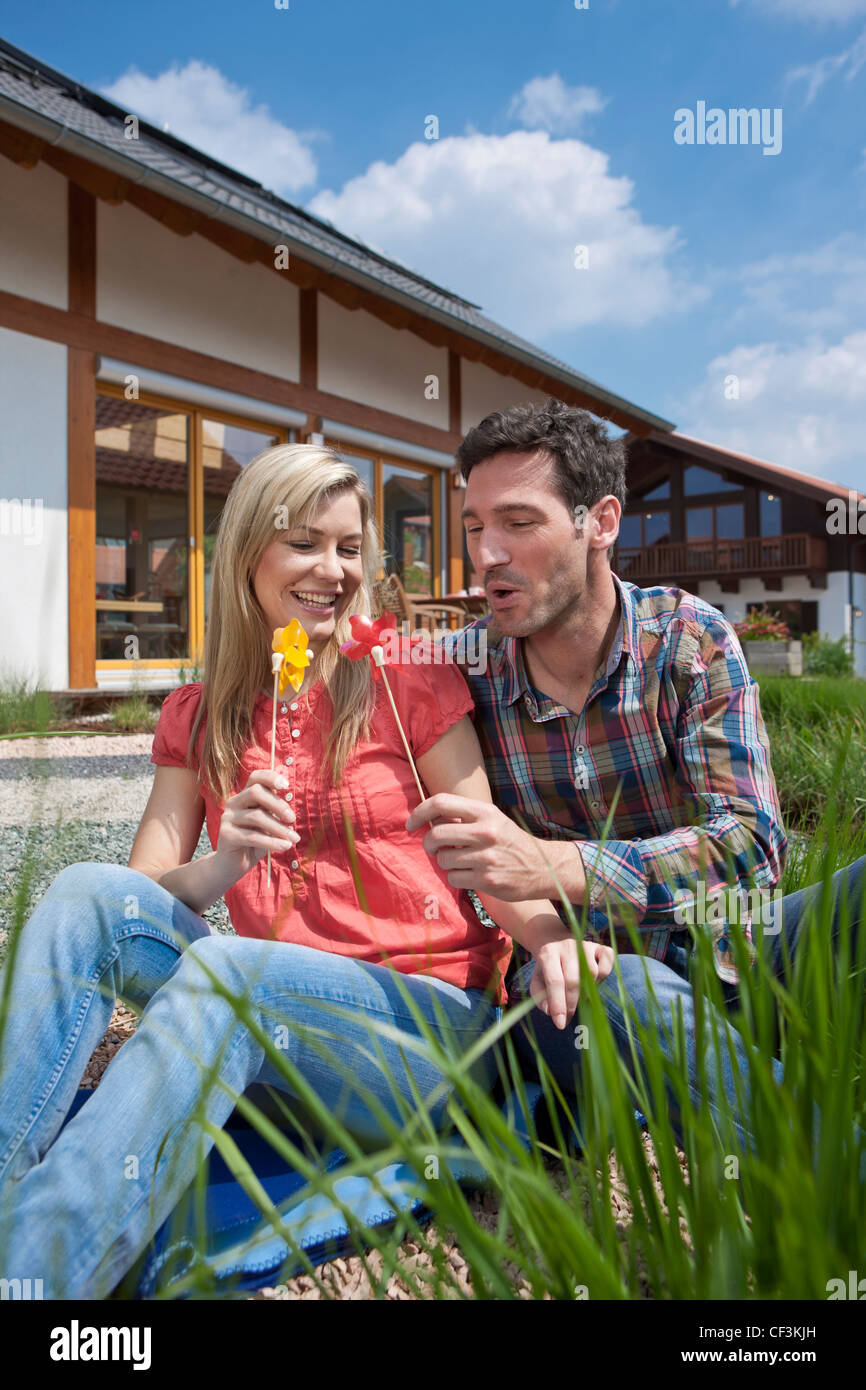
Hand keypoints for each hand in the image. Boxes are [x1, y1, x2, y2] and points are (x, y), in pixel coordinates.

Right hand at [215, 769, 299, 880]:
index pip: (255, 777)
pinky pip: (253, 836)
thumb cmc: (255, 843)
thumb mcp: (268, 825)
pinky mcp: (226, 834)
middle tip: (292, 819)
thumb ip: (276, 811)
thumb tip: (290, 800)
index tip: (286, 786)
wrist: (233, 866)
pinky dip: (272, 842)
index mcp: (245, 796)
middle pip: (255, 792)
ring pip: (256, 816)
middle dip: (278, 804)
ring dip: (279, 828)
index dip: (271, 777)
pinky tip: (285, 846)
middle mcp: (234, 803)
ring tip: (294, 838)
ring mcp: (227, 818)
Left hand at [406, 793, 565, 900]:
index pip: (441, 802)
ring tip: (460, 861)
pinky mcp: (487, 880)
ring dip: (445, 862)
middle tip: (432, 848)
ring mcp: (486, 857)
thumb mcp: (492, 819)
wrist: (542, 868)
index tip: (411, 823)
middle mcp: (486, 832)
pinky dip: (456, 877)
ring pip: (443, 860)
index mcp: (485, 812)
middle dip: (428, 844)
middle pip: (436, 834)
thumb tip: (428, 818)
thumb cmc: (510, 841)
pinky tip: (470, 874)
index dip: (420, 812)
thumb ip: (463, 816)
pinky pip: (453, 878)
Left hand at [522, 917, 614, 1029]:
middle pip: (574, 980)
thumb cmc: (547, 968)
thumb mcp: (537, 981)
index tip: (560, 1024)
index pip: (555, 982)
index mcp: (548, 954)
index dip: (559, 1005)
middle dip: (572, 1004)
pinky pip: (607, 965)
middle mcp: (567, 946)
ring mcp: (586, 945)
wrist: (556, 942)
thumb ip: (540, 997)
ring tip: (579, 994)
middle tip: (569, 1017)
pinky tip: (593, 980)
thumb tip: (550, 1012)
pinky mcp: (601, 947)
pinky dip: (603, 976)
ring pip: (592, 973)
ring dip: (587, 990)